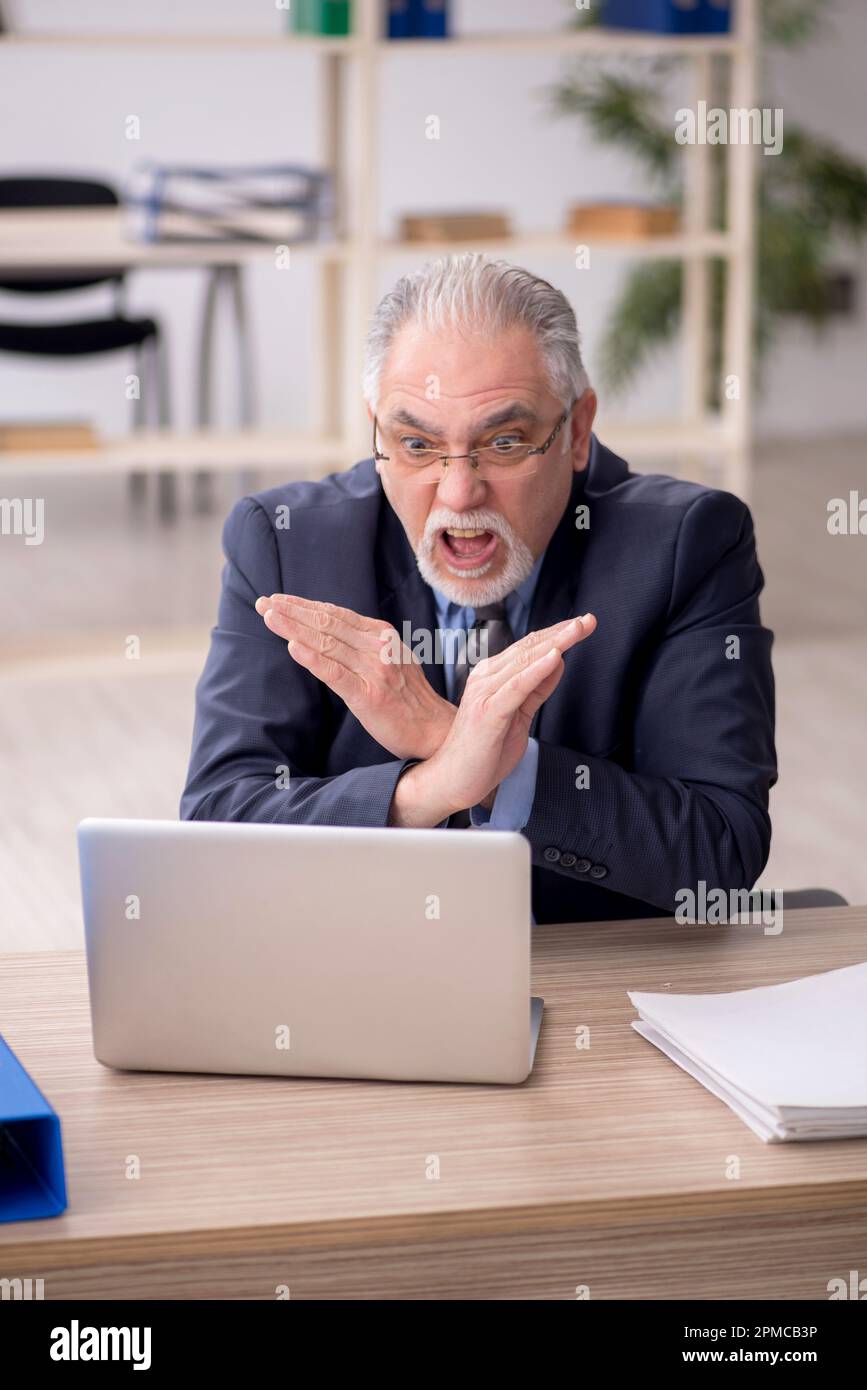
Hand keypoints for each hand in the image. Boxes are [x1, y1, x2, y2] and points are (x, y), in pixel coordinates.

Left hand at [254, 593, 455, 760]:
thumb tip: (326, 630)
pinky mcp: (369, 695)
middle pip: (327, 623)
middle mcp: (379, 646)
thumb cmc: (408, 698)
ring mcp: (375, 670)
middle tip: (262, 603)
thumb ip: (362, 644)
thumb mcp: (389, 659)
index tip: (276, 600)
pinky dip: (313, 659)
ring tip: (269, 617)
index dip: (303, 605)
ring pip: (327, 643)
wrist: (436, 731)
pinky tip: (293, 648)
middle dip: (292, 611)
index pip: (335, 614)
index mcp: (381, 635)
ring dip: (294, 628)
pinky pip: (335, 673)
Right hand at [390, 614, 596, 826]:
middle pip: (530, 648)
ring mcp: (485, 693)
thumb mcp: (519, 715)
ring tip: (578, 629)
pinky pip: (518, 686)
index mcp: (492, 677)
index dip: (557, 633)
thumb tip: (557, 661)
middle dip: (562, 632)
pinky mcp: (488, 711)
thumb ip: (536, 689)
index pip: (529, 648)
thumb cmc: (483, 752)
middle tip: (589, 620)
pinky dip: (537, 669)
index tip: (582, 624)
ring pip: (525, 660)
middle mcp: (486, 678)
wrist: (452, 780)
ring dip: (555, 642)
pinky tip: (555, 656)